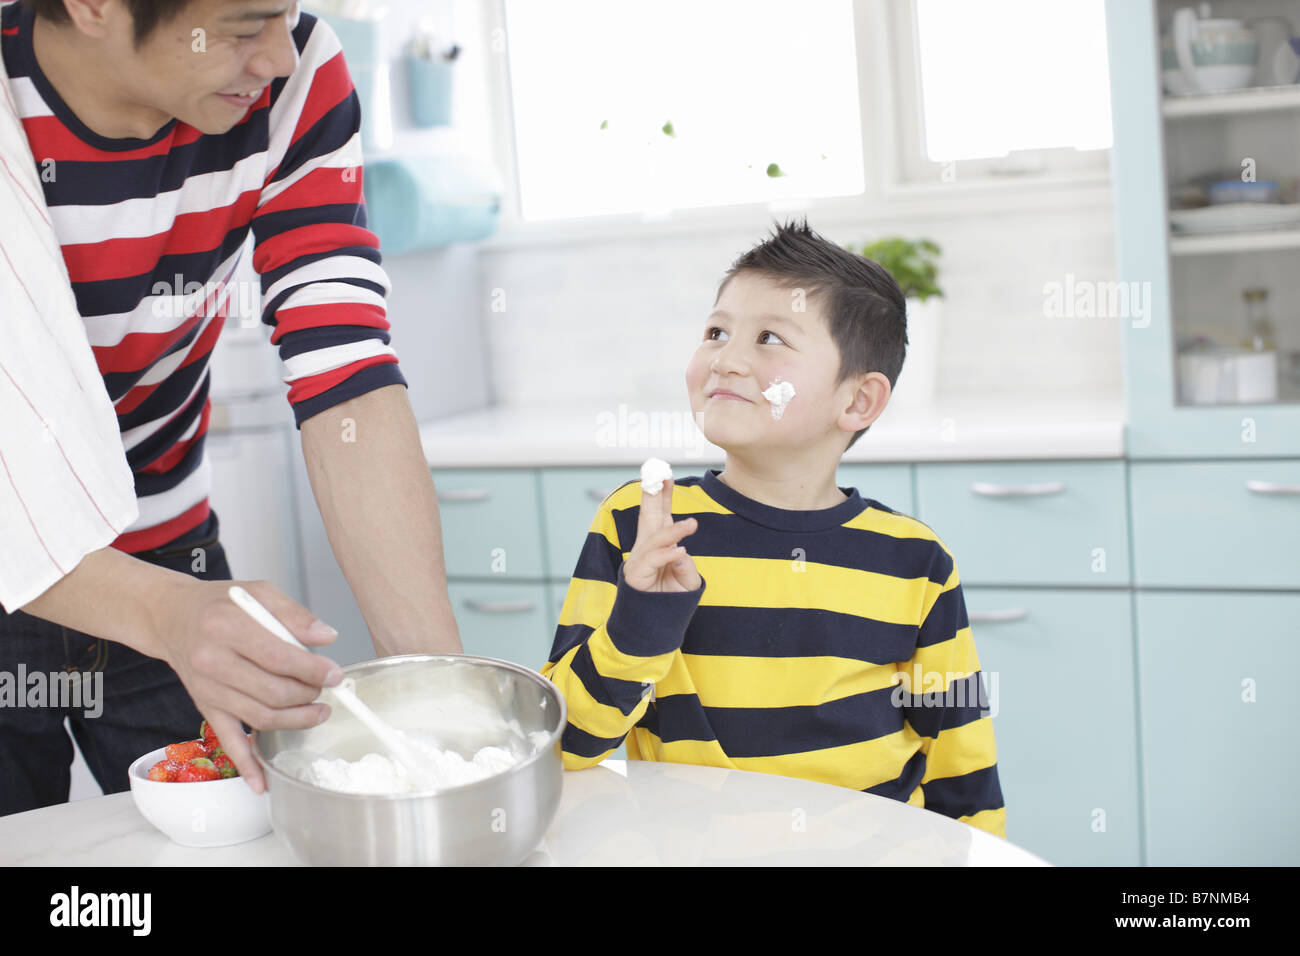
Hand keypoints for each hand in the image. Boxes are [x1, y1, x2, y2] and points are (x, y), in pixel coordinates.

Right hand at [154, 578, 343, 792]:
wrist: (173, 618)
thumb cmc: (220, 604)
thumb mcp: (258, 593)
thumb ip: (294, 614)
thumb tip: (326, 637)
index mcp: (228, 627)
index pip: (278, 657)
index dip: (312, 670)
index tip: (335, 674)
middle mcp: (213, 662)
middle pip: (271, 692)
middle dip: (308, 695)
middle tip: (326, 690)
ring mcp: (209, 690)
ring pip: (259, 717)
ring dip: (295, 721)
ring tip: (318, 712)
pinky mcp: (206, 708)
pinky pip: (228, 741)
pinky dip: (246, 764)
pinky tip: (262, 782)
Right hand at [622, 477, 701, 592]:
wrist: (654, 626)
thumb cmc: (670, 601)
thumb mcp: (687, 582)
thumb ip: (686, 567)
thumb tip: (681, 553)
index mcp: (658, 544)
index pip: (660, 515)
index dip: (662, 495)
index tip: (666, 475)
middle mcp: (647, 548)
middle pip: (648, 516)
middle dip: (653, 495)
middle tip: (660, 475)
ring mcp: (639, 560)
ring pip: (655, 539)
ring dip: (673, 530)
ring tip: (692, 525)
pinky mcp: (635, 575)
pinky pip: (652, 561)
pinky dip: (667, 555)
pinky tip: (680, 551)